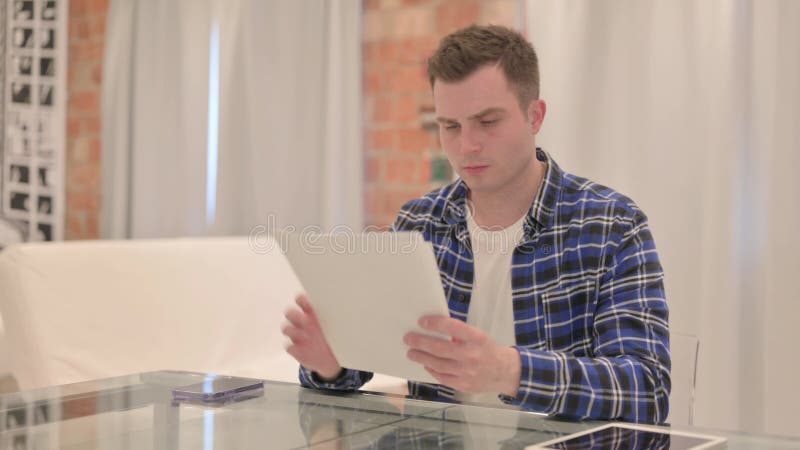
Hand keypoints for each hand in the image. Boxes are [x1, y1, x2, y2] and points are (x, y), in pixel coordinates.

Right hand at [282, 294, 341, 379]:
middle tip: (306, 320)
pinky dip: (294, 347)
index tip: (306, 302)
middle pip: (290, 312)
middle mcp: (303, 322)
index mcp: (313, 312)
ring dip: (292, 330)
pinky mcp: (296, 350)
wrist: (333, 358)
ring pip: (286, 328)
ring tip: (304, 335)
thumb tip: (350, 306)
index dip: (301, 300)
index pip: (301, 300)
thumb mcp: (341, 324)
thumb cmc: (337, 336)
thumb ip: (339, 315)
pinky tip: (304, 349)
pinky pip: (289, 346)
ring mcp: (298, 336)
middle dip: (293, 314)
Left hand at [403, 316, 520, 395]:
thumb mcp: (478, 336)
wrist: (504, 372)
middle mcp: (471, 355)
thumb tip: (433, 328)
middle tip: (408, 338)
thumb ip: (459, 333)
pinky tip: (425, 363)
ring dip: (421, 357)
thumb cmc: (487, 349)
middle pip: (440, 348)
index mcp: (476, 338)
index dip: (435, 324)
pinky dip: (431, 369)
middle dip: (421, 342)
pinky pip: (442, 377)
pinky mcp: (463, 385)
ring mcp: (467, 372)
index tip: (421, 321)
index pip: (452, 327)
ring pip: (438, 364)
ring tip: (411, 352)